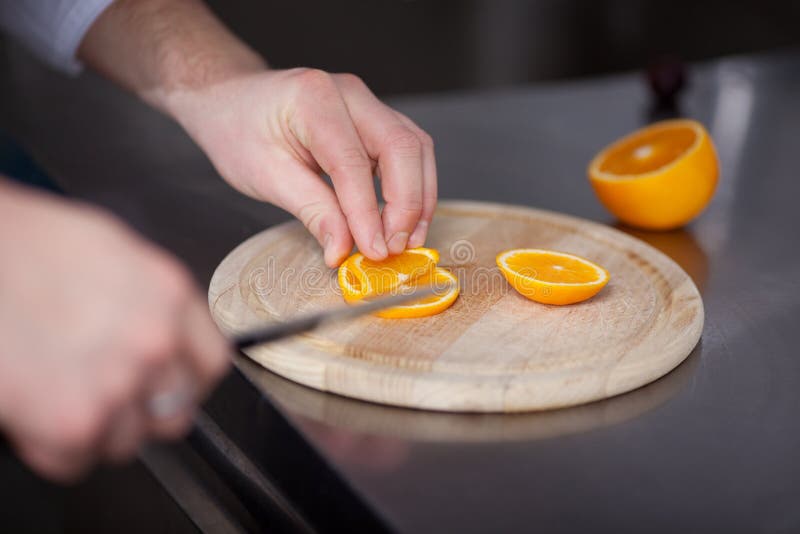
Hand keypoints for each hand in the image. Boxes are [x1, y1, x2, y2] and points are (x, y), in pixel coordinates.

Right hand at [0, 182, 229, 481]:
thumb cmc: (28, 247)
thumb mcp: (116, 254)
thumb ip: (153, 303)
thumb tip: (169, 338)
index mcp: (169, 297)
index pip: (211, 364)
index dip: (185, 379)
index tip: (168, 383)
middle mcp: (153, 342)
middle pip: (175, 411)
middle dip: (143, 411)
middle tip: (109, 395)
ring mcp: (117, 385)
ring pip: (127, 442)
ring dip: (97, 429)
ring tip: (61, 390)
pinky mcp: (72, 422)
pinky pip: (76, 462)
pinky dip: (53, 447)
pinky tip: (36, 407)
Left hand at [79, 0, 435, 266]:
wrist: (231, 101)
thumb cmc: (239, 132)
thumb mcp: (265, 176)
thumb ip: (312, 212)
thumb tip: (343, 250)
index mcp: (313, 99)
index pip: (353, 163)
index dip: (368, 213)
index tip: (374, 252)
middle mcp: (349, 93)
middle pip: (401, 147)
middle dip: (406, 204)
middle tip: (395, 248)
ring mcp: (367, 103)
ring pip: (416, 147)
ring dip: (418, 197)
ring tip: (408, 239)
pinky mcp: (375, 119)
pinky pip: (409, 150)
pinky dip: (413, 186)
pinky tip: (404, 219)